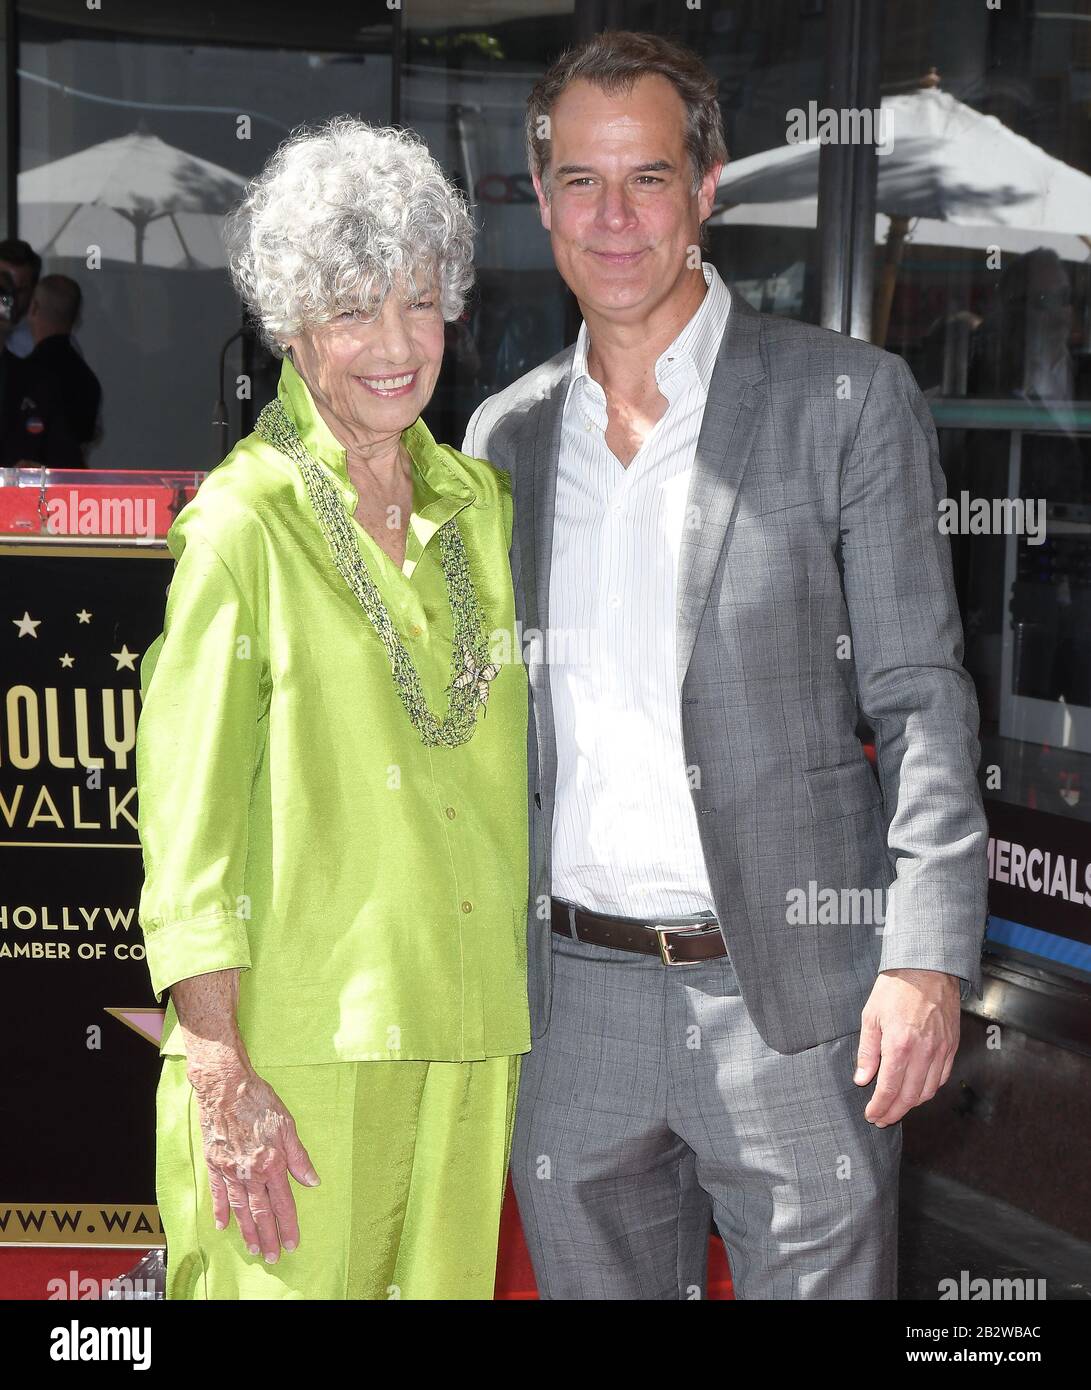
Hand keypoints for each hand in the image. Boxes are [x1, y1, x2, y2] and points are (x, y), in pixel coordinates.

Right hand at [188, 1058, 320, 1262]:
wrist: (226, 1088)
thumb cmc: (259, 1102)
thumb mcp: (287, 1126)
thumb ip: (299, 1157)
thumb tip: (312, 1181)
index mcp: (272, 1164)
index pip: (283, 1203)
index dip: (288, 1225)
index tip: (292, 1243)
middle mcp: (251, 1173)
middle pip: (261, 1212)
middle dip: (268, 1236)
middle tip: (273, 1257)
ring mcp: (230, 1171)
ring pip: (240, 1209)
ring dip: (248, 1231)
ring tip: (254, 1248)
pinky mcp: (215, 1164)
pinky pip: (218, 1194)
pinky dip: (221, 1211)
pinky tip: (224, 1225)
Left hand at [853, 968, 960, 1125]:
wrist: (928, 968)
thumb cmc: (896, 988)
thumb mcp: (871, 1016)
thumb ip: (868, 1051)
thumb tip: (863, 1079)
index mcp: (899, 1045)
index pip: (889, 1089)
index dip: (880, 1107)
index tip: (872, 1115)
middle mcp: (923, 1052)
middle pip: (910, 1097)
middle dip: (894, 1112)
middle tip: (882, 1118)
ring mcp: (941, 1051)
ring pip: (928, 1091)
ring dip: (912, 1104)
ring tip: (897, 1107)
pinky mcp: (952, 1046)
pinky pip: (942, 1078)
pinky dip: (928, 1089)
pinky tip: (917, 1089)